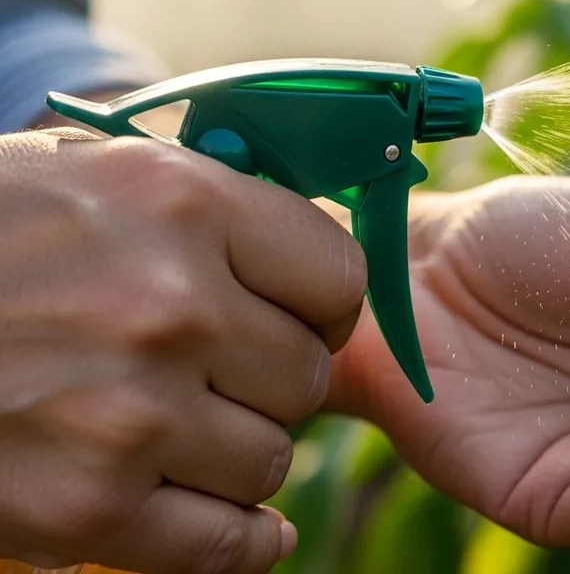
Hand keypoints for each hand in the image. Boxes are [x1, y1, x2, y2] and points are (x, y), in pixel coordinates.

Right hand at [0, 130, 365, 573]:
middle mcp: (171, 304)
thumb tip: (311, 263)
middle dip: (270, 381)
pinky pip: (229, 543)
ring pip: (271, 459)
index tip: (297, 317)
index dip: (323, 305)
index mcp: (180, 202)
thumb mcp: (85, 178)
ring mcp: (133, 413)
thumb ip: (207, 211)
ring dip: (236, 455)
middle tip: (213, 376)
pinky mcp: (88, 508)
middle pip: (307, 375)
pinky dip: (238, 540)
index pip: (339, 276)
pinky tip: (234, 524)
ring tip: (170, 429)